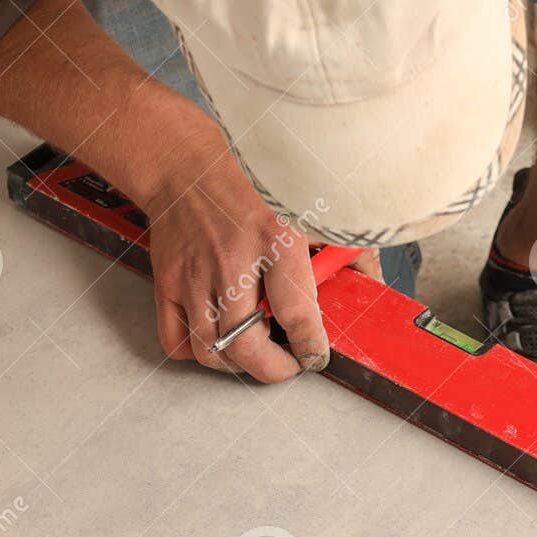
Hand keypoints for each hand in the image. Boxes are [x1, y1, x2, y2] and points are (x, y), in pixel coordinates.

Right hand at [0, 0, 378, 383]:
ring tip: (258, 353)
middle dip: (276, 369)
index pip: (297, 314)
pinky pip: (178, 342)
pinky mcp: (167, 286)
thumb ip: (341, 250)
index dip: (312, 346)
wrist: (184, 167)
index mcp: (274, 241)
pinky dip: (199, 354)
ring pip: (213, 352)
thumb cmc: (246, 187)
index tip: (317, 354)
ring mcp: (194, 279)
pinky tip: (219, 341)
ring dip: (240, 365)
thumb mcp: (303, 210)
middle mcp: (232, 265)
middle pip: (248, 347)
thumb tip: (368, 282)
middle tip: (290, 363)